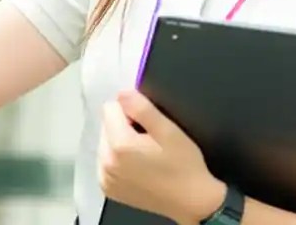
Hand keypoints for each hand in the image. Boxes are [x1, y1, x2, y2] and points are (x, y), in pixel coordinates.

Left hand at [99, 89, 224, 224]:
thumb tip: (122, 93)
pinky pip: (105, 161)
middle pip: (106, 125)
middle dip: (124, 127)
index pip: (111, 107)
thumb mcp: (168, 131)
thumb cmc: (184, 166)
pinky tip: (138, 167)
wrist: (191, 202)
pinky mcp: (108, 188)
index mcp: (119, 145)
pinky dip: (117, 160)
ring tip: (145, 155)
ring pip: (105, 142)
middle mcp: (105, 162)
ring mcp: (105, 178)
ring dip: (120, 143)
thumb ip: (142, 108)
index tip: (148, 126)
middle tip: (149, 142)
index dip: (131, 111)